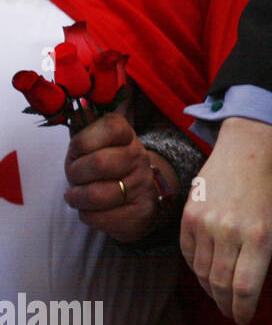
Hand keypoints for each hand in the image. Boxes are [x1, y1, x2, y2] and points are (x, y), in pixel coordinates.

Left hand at [64, 113, 171, 243]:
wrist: (139, 196)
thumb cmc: (105, 166)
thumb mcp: (93, 142)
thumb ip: (84, 125)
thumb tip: (79, 106)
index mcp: (126, 135)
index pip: (108, 128)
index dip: (83, 142)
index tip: (78, 151)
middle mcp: (139, 157)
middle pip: (99, 163)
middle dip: (76, 173)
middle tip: (75, 178)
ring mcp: (142, 186)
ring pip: (98, 194)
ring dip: (78, 198)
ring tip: (78, 196)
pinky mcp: (140, 213)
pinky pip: (101, 218)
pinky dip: (88, 216)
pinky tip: (93, 210)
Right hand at [180, 117, 271, 324]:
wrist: (249, 149)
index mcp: (260, 236)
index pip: (246, 288)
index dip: (244, 311)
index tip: (246, 320)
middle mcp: (229, 231)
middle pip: (220, 285)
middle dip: (227, 305)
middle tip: (234, 312)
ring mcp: (204, 223)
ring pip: (201, 273)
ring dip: (211, 290)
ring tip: (223, 294)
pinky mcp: (188, 216)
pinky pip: (187, 255)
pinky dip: (196, 270)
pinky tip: (209, 273)